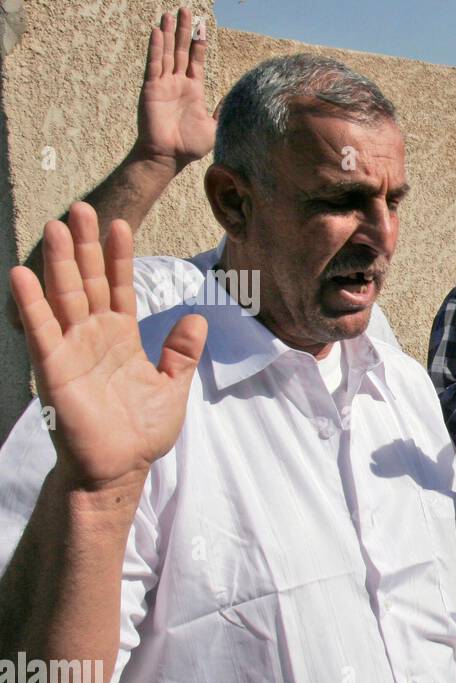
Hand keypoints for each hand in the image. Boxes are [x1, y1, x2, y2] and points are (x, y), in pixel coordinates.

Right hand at [9, 203, 206, 488]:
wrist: (120, 468)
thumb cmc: (141, 431)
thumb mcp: (172, 387)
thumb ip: (181, 352)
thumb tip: (197, 318)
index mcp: (120, 337)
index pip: (120, 287)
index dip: (119, 256)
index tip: (120, 223)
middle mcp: (92, 337)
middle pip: (89, 281)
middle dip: (85, 245)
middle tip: (81, 206)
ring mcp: (71, 349)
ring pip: (64, 296)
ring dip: (59, 262)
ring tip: (55, 226)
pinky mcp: (55, 368)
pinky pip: (41, 331)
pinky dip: (31, 303)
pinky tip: (22, 273)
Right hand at [132, 9, 215, 172]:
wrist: (169, 156)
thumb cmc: (190, 145)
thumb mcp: (214, 126)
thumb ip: (223, 111)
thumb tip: (236, 101)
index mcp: (193, 89)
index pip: (196, 60)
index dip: (199, 43)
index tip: (202, 25)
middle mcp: (178, 83)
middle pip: (181, 50)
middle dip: (184, 30)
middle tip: (185, 10)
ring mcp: (164, 84)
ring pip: (167, 52)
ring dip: (168, 33)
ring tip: (169, 13)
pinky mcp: (152, 88)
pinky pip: (154, 64)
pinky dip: (156, 47)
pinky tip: (157, 31)